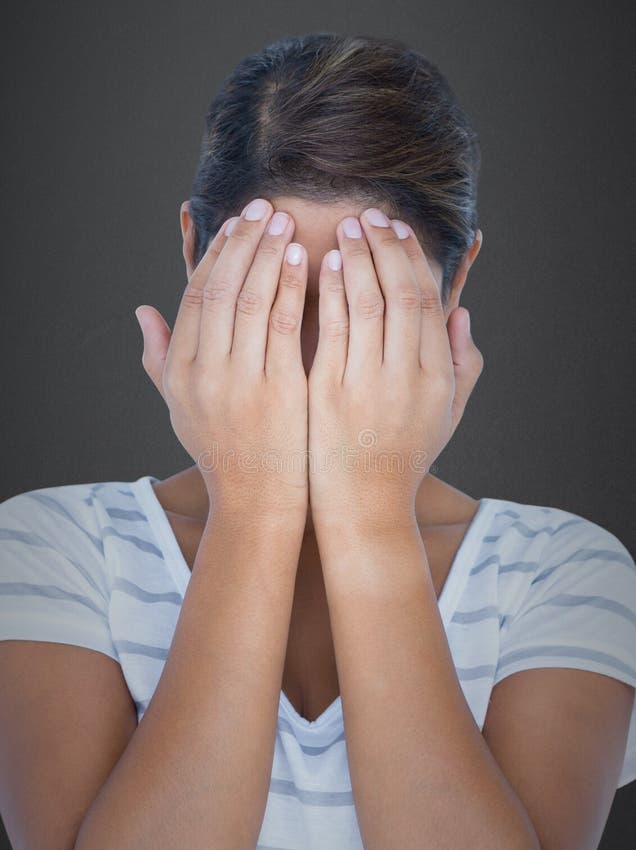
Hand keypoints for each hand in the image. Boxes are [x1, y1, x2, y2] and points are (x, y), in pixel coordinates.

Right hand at [134, 198, 308, 519]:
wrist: (257, 498)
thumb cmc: (223, 449)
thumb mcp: (179, 407)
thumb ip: (159, 358)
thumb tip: (141, 311)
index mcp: (180, 370)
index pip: (195, 295)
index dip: (217, 254)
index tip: (237, 223)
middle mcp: (203, 372)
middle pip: (220, 288)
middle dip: (243, 241)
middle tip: (265, 206)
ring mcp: (239, 380)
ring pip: (250, 299)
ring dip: (268, 254)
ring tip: (286, 222)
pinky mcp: (277, 389)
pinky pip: (283, 325)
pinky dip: (292, 287)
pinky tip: (306, 260)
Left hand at [307, 208, 483, 527]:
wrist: (363, 504)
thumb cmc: (404, 456)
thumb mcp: (447, 415)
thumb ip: (463, 364)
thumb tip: (464, 313)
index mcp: (438, 378)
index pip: (428, 302)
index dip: (412, 260)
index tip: (397, 229)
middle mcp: (407, 377)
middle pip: (400, 293)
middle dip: (384, 248)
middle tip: (368, 215)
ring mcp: (367, 384)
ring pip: (366, 304)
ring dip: (355, 259)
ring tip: (343, 229)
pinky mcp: (329, 393)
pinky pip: (331, 331)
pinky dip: (328, 294)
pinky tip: (319, 266)